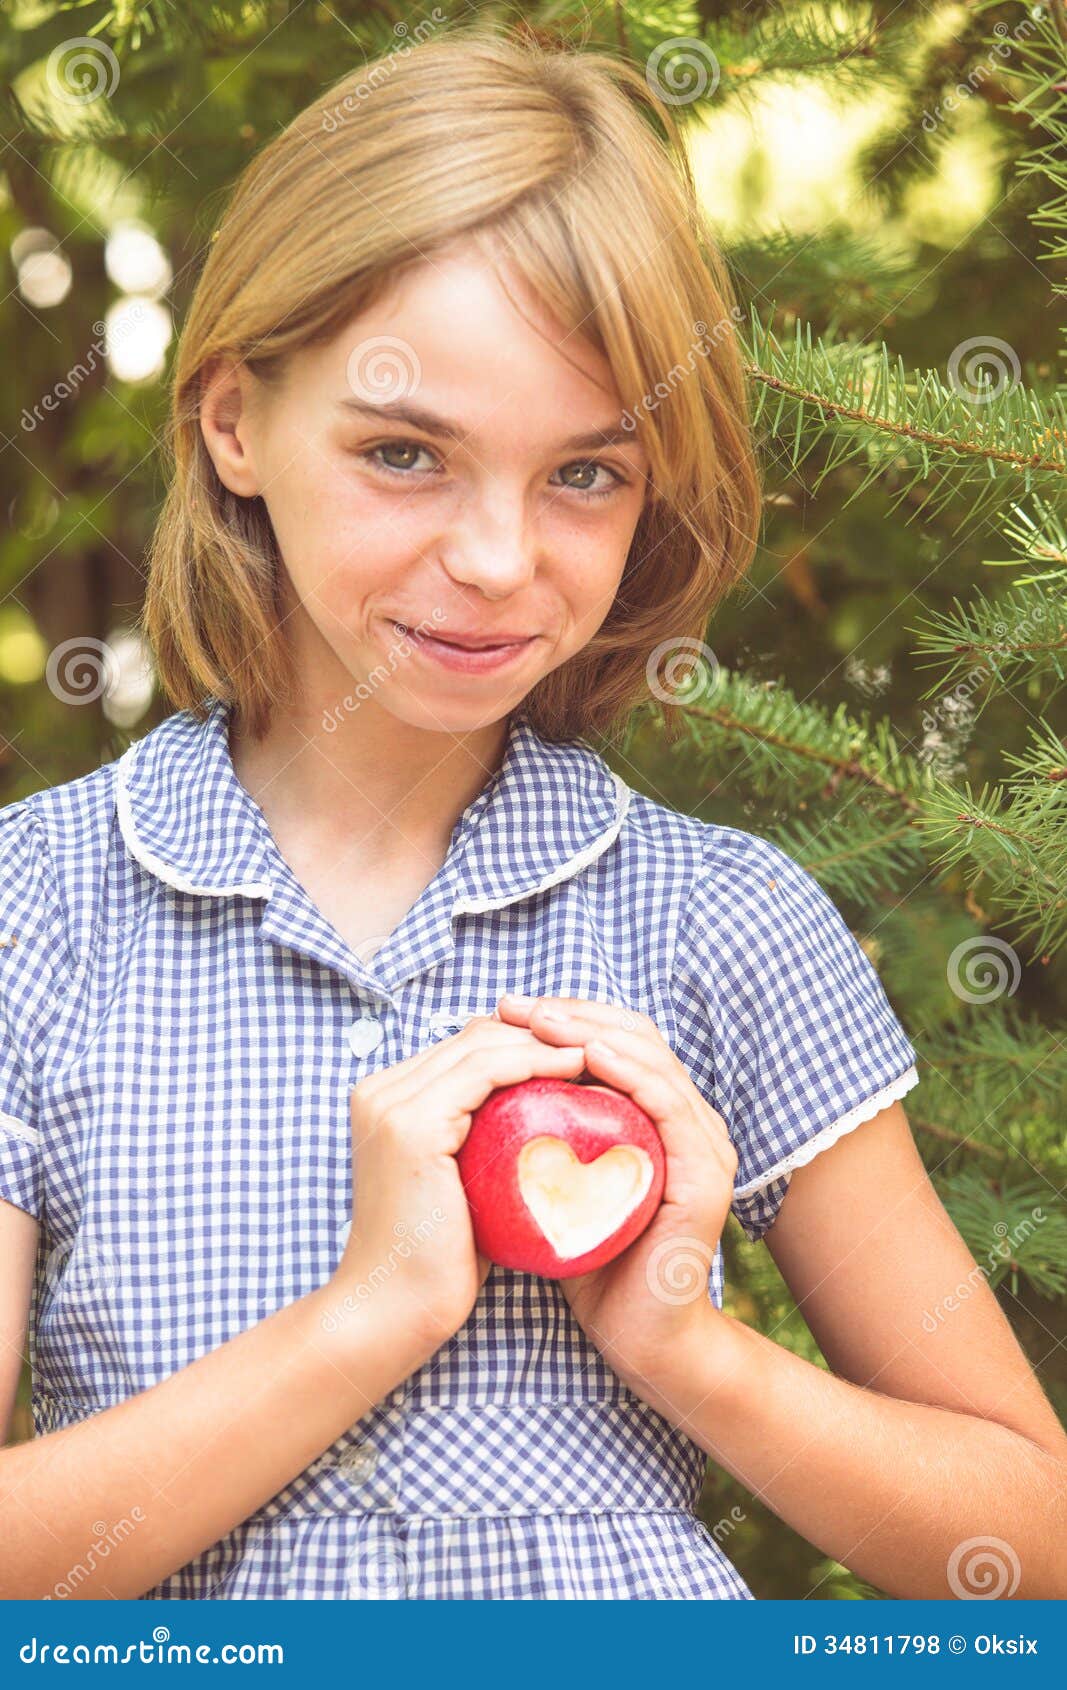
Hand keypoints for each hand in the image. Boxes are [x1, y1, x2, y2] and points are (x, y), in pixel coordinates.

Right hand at [328, 1015, 587, 1373]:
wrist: (393, 1313)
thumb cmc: (436, 1262)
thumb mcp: (462, 1185)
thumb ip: (483, 1144)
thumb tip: (540, 1124)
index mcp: (385, 1099)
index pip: (466, 1048)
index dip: (526, 1043)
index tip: (581, 1054)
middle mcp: (380, 1091)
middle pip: (473, 1037)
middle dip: (541, 1034)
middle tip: (598, 1045)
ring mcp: (392, 1105)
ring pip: (482, 1045)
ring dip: (545, 1041)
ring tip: (598, 1052)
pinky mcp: (412, 1126)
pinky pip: (486, 1072)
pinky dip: (536, 1062)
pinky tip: (577, 1069)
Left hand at [495, 993, 736, 1405]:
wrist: (637, 1339)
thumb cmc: (588, 1263)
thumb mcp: (554, 1183)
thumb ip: (538, 1136)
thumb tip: (473, 1090)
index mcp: (656, 1116)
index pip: (614, 1040)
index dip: (563, 1018)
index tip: (505, 1011)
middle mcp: (688, 1120)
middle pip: (634, 1036)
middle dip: (571, 1013)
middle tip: (515, 1006)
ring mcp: (704, 1143)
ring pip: (651, 1059)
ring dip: (592, 1032)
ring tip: (541, 1021)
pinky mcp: (707, 1172)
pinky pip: (667, 1105)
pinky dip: (628, 1074)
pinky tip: (586, 1059)